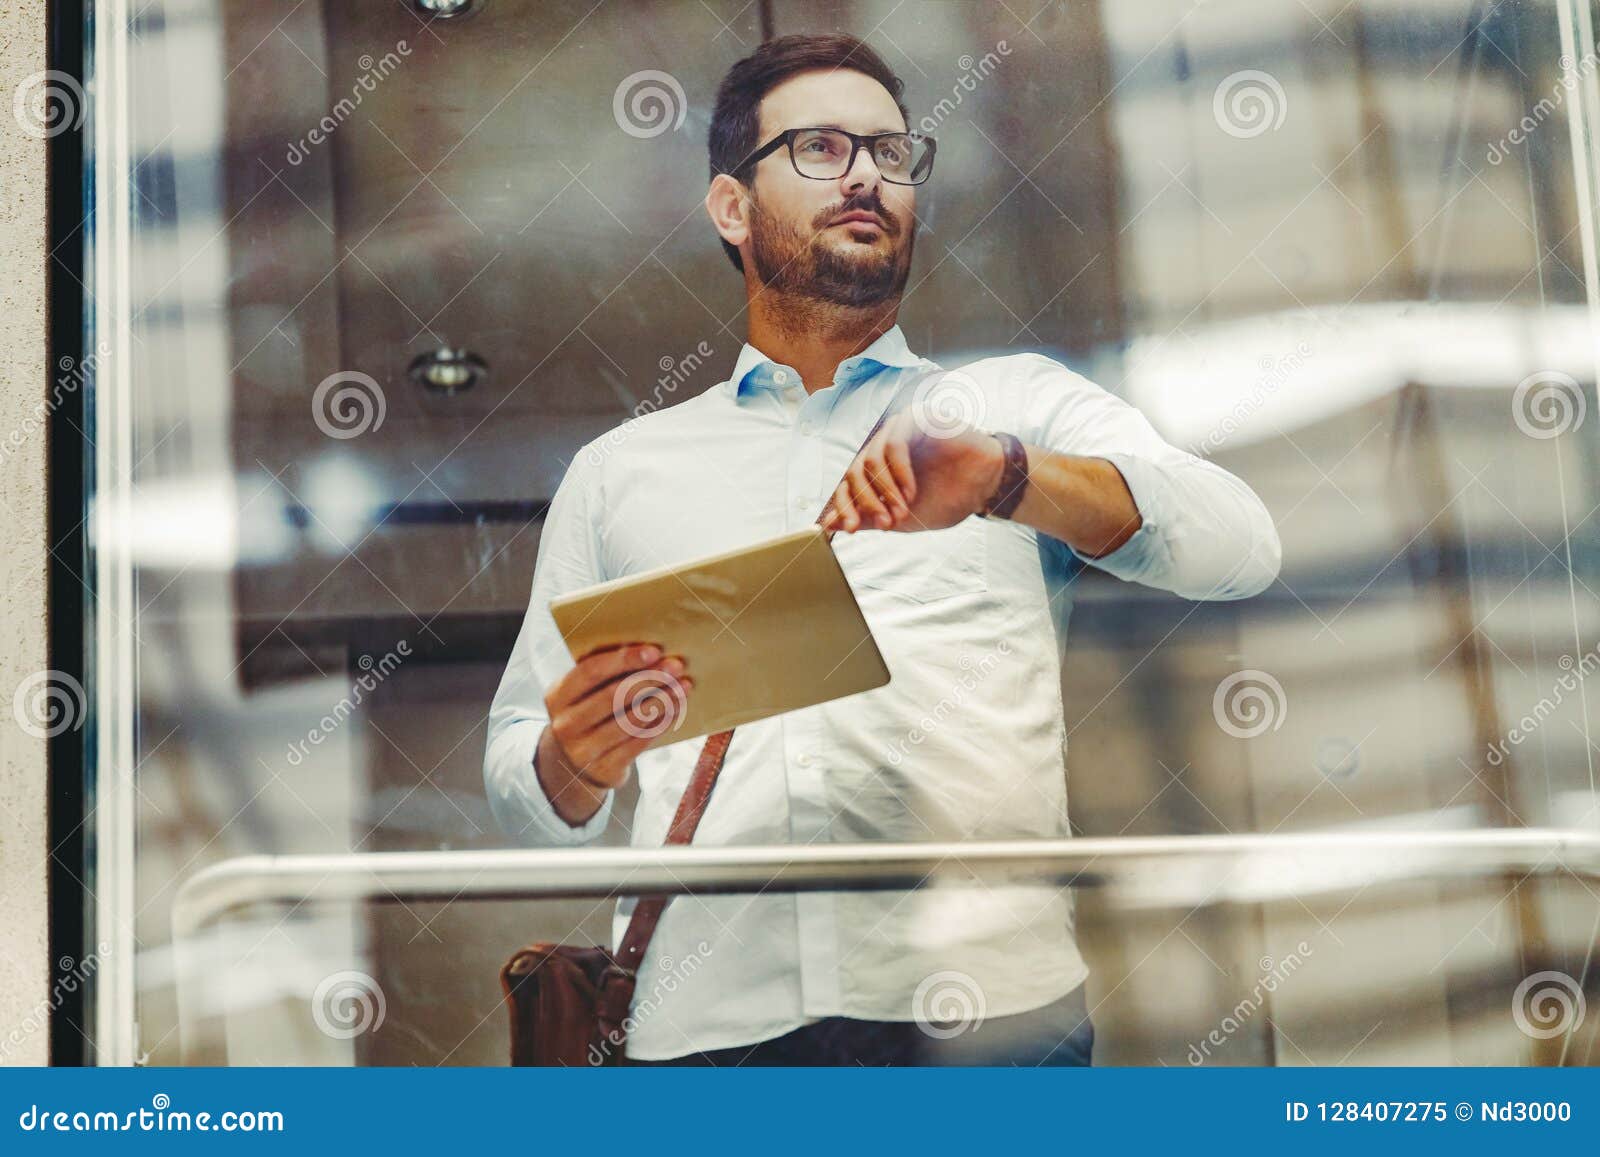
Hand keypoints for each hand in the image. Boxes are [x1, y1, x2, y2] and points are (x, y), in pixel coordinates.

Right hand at [540, 643, 692, 803]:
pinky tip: (675, 709)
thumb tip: (651, 653)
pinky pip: (639, 741)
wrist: (571, 765)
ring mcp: (583, 751)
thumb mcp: (580, 695)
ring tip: (682, 686)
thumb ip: (603, 675)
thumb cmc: (585, 715)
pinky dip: (661, 722)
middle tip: (676, 666)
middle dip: (650, 678)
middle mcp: (566, 725)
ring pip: (631, 720)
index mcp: (557, 696)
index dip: (623, 660)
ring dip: (662, 700)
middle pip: (614, 695)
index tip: (654, 651)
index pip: (591, 672)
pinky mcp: (605, 769)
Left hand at [820, 410, 1004, 533]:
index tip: (851, 529)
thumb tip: (827, 524)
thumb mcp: (902, 516)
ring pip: (871, 459)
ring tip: (904, 511)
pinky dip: (899, 472)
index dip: (845, 506)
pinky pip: (894, 445)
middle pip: (855, 472)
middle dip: (868, 503)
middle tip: (887, 524)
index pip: (847, 483)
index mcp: (877, 467)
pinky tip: (911, 491)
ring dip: (885, 491)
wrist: (986, 485)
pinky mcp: (915, 419)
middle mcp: (882, 444)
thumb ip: (867, 517)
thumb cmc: (947, 498)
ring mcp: (897, 429)